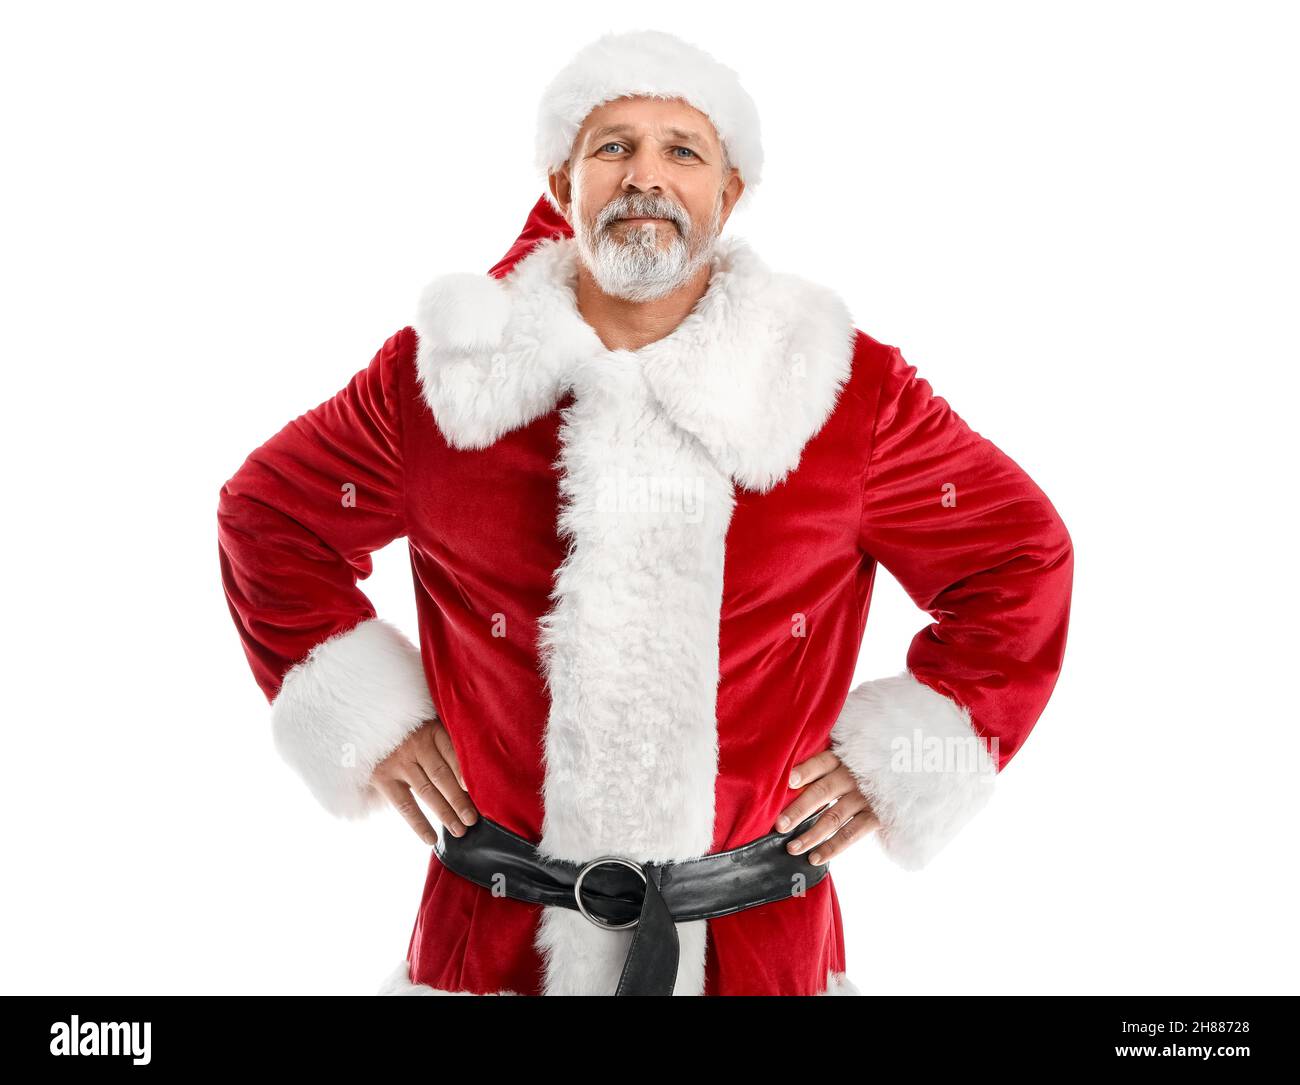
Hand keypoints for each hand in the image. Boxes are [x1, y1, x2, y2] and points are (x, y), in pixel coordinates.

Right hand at [371, 719, 477, 845]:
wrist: (368, 727)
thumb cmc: (409, 730)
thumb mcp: (428, 725)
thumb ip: (448, 741)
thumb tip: (477, 770)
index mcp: (431, 730)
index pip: (451, 752)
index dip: (463, 771)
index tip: (476, 788)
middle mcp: (415, 745)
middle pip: (442, 775)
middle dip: (460, 799)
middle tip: (473, 819)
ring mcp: (398, 762)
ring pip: (427, 791)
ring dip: (445, 813)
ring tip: (460, 830)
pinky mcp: (382, 777)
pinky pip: (404, 805)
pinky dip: (418, 823)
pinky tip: (431, 838)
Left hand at [774, 750, 879, 864]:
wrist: (906, 770)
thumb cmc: (867, 765)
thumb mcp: (851, 755)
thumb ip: (827, 765)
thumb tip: (789, 782)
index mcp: (845, 758)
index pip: (822, 763)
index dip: (805, 772)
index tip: (789, 782)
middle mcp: (854, 777)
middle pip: (822, 792)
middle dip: (799, 810)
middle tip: (779, 826)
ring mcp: (865, 798)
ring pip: (833, 818)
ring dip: (811, 835)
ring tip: (792, 849)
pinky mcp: (876, 817)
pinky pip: (851, 834)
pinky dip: (832, 848)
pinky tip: (814, 858)